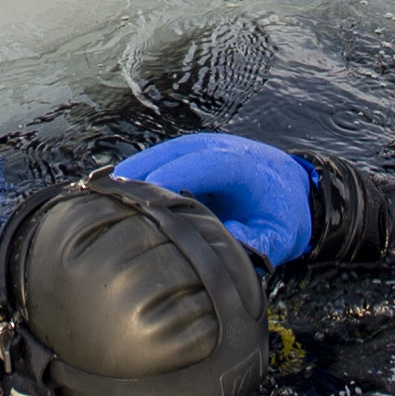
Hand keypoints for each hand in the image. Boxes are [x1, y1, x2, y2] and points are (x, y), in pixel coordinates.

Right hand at [113, 132, 313, 265]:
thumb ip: (256, 243)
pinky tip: (113, 191)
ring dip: (133, 172)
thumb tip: (223, 246)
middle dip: (142, 172)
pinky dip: (137, 173)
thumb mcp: (279, 235)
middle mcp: (218, 149)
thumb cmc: (284, 213)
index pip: (206, 162)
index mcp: (243, 166)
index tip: (149, 190)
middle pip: (174, 154)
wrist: (293, 191)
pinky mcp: (188, 158)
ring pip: (162, 155)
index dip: (176, 174)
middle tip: (109, 196)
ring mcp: (201, 151)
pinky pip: (159, 161)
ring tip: (101, 194)